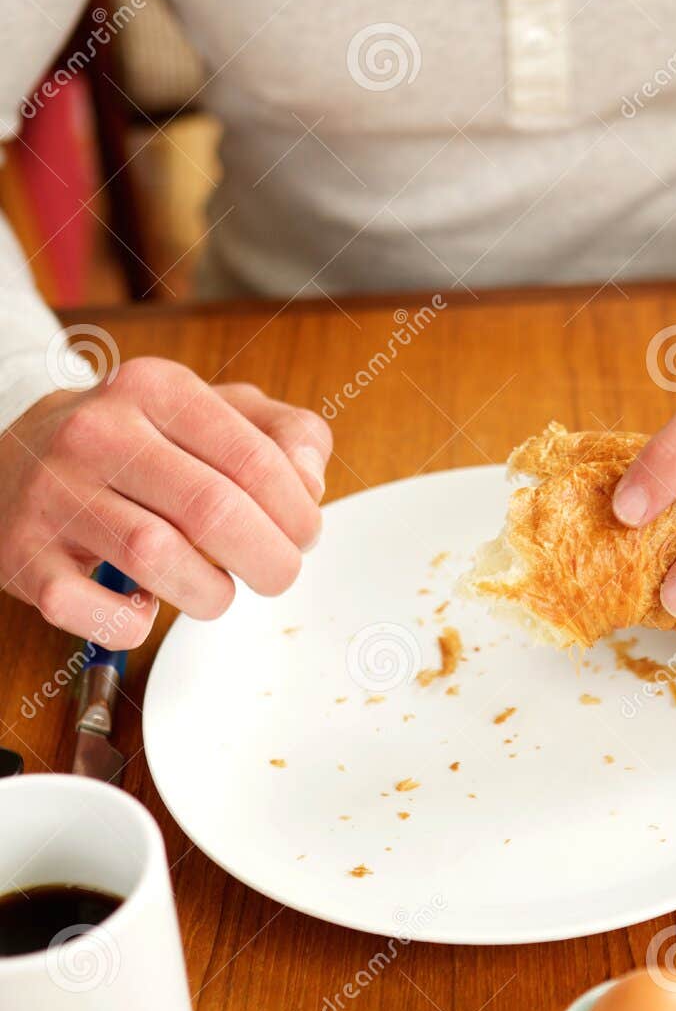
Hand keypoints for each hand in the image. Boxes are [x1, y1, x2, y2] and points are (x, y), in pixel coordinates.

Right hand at [0, 358, 331, 649]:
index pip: (254, 460)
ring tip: (214, 588)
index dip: (297, 513)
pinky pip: (96, 610)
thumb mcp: (211, 411)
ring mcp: (54, 495)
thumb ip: (282, 433)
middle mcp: (97, 433)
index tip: (303, 534)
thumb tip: (311, 482)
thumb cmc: (134, 442)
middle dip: (269, 560)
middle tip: (277, 573)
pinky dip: (134, 622)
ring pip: (157, 559)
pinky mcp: (24, 557)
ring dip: (210, 593)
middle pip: (214, 511)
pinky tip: (142, 602)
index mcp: (155, 388)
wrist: (11, 455)